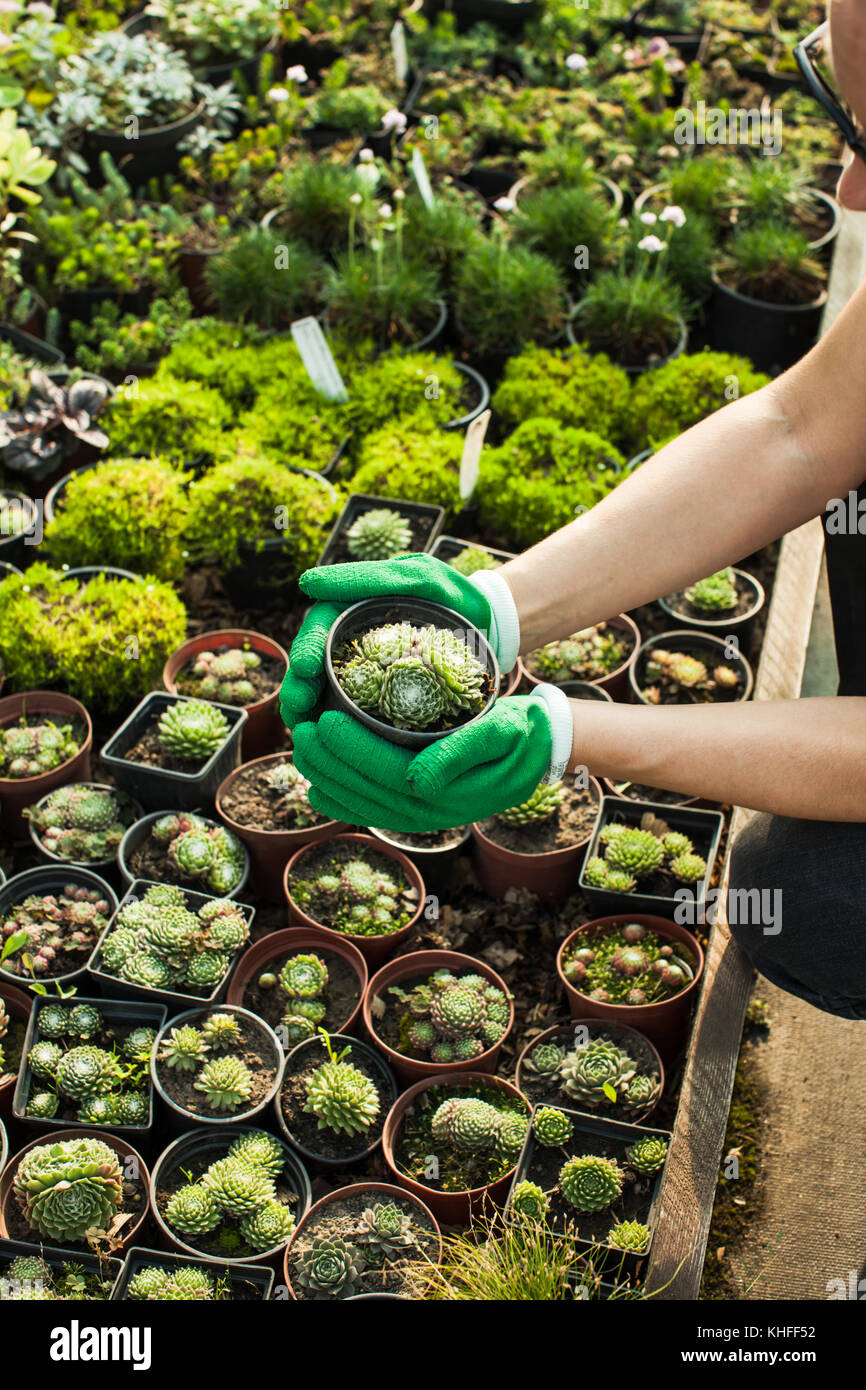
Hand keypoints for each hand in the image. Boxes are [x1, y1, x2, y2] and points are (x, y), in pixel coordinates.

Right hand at [280, 552, 515, 730]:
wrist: (490, 627)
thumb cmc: (453, 596)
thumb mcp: (416, 577)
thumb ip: (368, 578)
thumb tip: (307, 583)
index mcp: (351, 612)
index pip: (318, 631)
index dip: (306, 650)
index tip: (307, 667)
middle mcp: (352, 645)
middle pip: (314, 668)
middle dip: (300, 688)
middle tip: (297, 707)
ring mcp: (366, 674)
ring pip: (326, 696)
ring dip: (312, 714)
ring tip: (306, 731)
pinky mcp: (384, 700)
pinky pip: (354, 716)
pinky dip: (339, 732)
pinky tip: (334, 749)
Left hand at [291, 697, 553, 831]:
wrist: (538, 750)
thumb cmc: (520, 732)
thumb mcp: (501, 731)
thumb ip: (462, 752)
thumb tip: (418, 779)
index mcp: (453, 794)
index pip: (390, 772)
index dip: (353, 750)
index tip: (324, 721)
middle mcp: (434, 814)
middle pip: (369, 790)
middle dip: (329, 763)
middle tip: (300, 730)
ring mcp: (424, 818)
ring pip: (364, 804)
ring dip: (327, 780)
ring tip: (301, 751)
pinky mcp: (419, 813)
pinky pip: (373, 813)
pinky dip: (342, 804)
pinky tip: (316, 790)